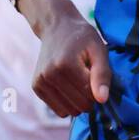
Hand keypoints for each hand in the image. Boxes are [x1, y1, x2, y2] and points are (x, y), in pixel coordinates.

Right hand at [30, 0, 112, 117]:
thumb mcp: (99, 50)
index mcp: (66, 64)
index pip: (90, 96)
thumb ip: (102, 74)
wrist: (57, 27)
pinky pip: (58, 110)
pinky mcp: (36, 87)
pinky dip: (67, 102)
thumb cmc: (82, 38)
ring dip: (78, 101)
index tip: (96, 74)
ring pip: (68, 111)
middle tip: (88, 77)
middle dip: (89, 97)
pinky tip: (68, 85)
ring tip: (77, 80)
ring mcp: (40, 82)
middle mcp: (49, 75)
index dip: (99, 89)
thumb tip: (102, 100)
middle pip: (80, 106)